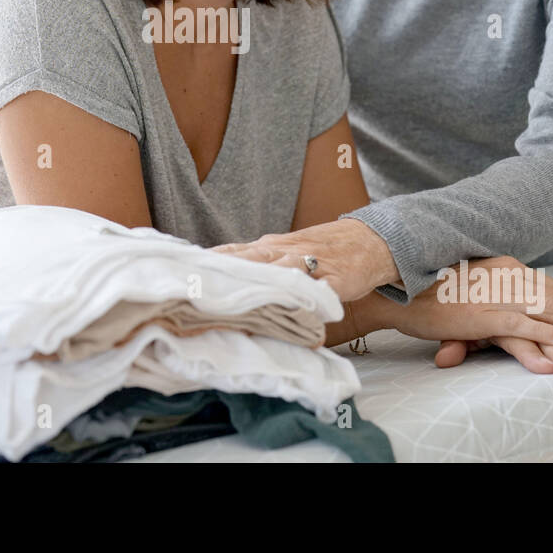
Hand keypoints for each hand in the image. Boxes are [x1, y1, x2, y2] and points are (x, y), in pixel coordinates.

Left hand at [210, 218, 397, 301]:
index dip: (209, 263)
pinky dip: (304, 302)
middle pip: (249, 261)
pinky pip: (317, 293)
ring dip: (257, 288)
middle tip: (197, 290)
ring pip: (279, 273)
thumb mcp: (284, 249)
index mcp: (270, 246)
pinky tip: (292, 314)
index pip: (233, 253)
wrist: (370, 239)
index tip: (181, 274)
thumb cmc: (322, 248)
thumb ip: (256, 262)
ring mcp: (310, 265)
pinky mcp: (335, 281)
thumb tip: (218, 272)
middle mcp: (284, 252)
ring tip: (233, 305)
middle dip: (224, 276)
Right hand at [359, 288, 552, 373]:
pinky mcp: (482, 313)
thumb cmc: (430, 292)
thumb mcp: (471, 292)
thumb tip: (515, 314)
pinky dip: (544, 333)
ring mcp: (495, 295)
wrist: (397, 289)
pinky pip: (520, 325)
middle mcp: (507, 277)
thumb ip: (495, 300)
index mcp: (506, 268)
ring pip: (548, 314)